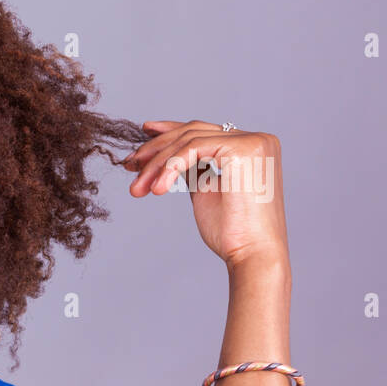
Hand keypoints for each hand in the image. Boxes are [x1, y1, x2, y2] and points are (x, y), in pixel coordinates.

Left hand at [123, 120, 289, 271]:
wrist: (251, 253)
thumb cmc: (232, 232)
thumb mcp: (205, 192)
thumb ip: (192, 170)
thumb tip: (164, 159)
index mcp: (250, 148)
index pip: (203, 131)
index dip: (170, 131)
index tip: (143, 134)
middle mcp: (256, 139)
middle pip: (193, 131)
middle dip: (156, 148)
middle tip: (130, 165)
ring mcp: (252, 142)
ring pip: (189, 139)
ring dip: (157, 164)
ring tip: (138, 188)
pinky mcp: (243, 149)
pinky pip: (194, 148)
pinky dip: (170, 166)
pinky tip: (157, 189)